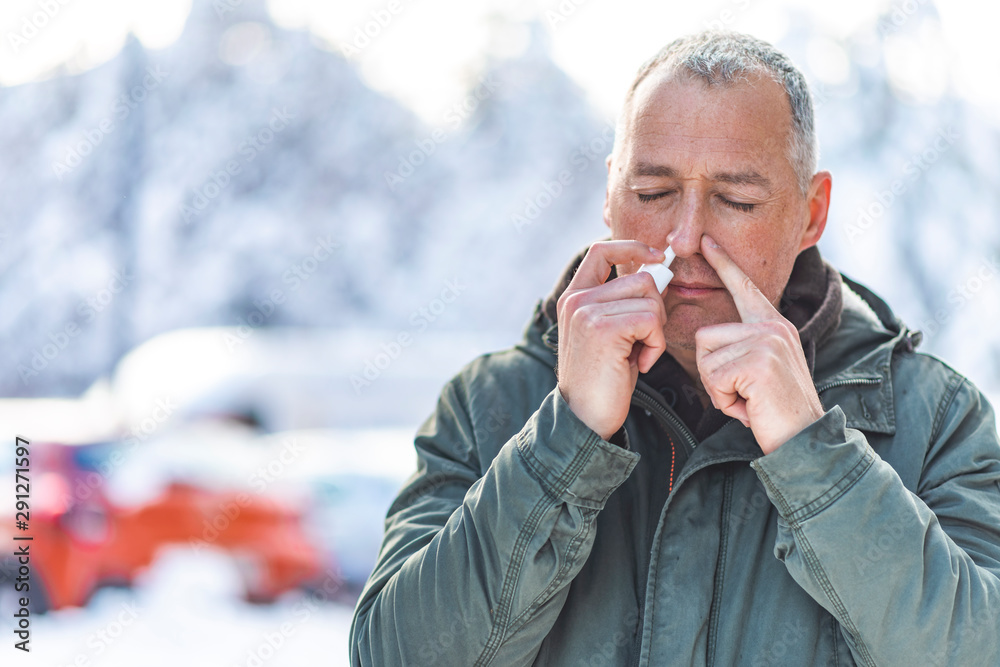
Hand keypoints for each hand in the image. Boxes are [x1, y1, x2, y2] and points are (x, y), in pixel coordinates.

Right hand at [556, 240, 667, 439]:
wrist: (585, 418)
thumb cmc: (603, 378)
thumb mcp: (609, 333)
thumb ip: (621, 302)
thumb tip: (658, 271)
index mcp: (574, 296)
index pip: (602, 250)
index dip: (634, 248)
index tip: (657, 257)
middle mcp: (576, 299)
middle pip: (641, 278)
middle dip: (656, 309)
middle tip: (644, 340)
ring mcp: (586, 311)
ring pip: (649, 298)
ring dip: (656, 329)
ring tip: (639, 354)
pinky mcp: (602, 328)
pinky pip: (650, 320)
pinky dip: (655, 344)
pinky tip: (640, 363)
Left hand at [695, 235, 824, 453]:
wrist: (806, 441)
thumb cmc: (776, 411)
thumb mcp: (761, 370)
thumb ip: (743, 347)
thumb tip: (709, 339)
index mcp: (774, 324)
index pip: (743, 287)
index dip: (723, 264)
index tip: (706, 242)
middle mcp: (773, 326)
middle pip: (705, 337)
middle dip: (713, 374)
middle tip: (744, 393)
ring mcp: (768, 341)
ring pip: (706, 358)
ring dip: (718, 389)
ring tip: (749, 399)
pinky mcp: (759, 362)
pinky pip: (713, 377)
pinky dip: (724, 401)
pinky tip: (750, 408)